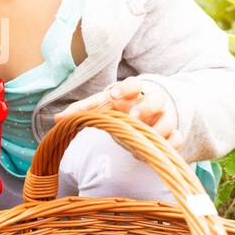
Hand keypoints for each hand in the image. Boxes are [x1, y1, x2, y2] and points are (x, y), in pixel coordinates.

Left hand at [57, 78, 182, 147]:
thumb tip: (56, 119)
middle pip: (157, 99)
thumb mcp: (103, 105)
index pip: (134, 83)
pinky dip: (170, 145)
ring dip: (158, 129)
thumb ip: (83, 110)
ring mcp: (165, 116)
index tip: (112, 94)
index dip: (125, 88)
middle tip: (132, 117)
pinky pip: (178, 138)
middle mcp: (152, 101)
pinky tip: (154, 151)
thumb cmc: (122, 105)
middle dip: (146, 107)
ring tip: (143, 137)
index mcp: (135, 90)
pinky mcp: (173, 133)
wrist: (149, 110)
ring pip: (170, 120)